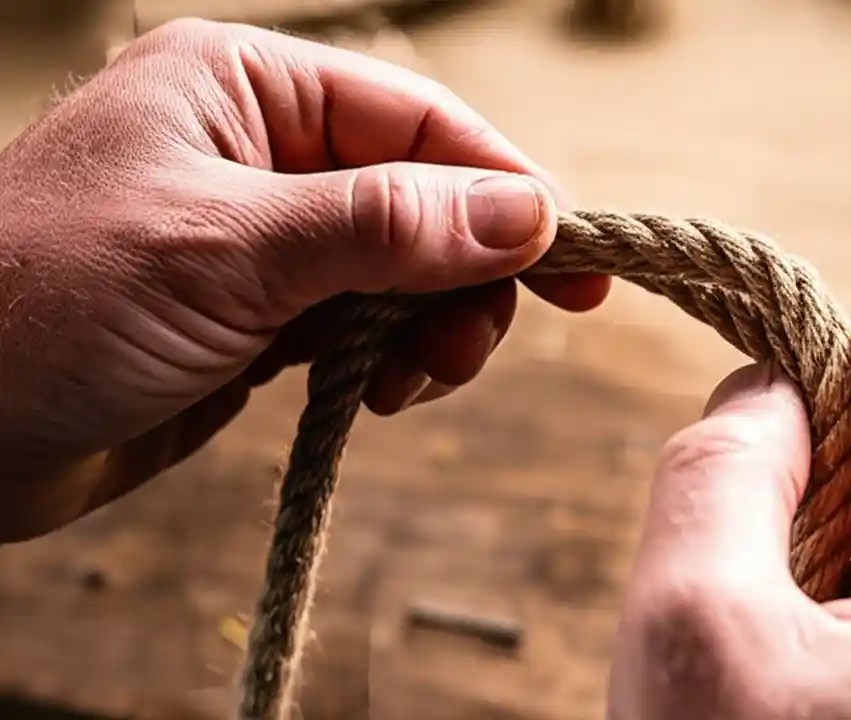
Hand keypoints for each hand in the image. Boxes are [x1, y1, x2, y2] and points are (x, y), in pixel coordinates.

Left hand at [0, 19, 609, 540]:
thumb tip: (528, 214)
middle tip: (468, 350)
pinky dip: (391, 360)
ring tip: (411, 383)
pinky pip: (365, 325)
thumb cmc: (42, 305)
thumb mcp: (228, 250)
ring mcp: (265, 240)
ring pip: (405, 271)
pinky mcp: (260, 317)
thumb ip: (385, 227)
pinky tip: (378, 395)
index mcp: (247, 90)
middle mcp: (264, 154)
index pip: (422, 125)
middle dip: (465, 276)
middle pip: (426, 201)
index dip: (508, 191)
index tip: (577, 262)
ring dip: (432, 328)